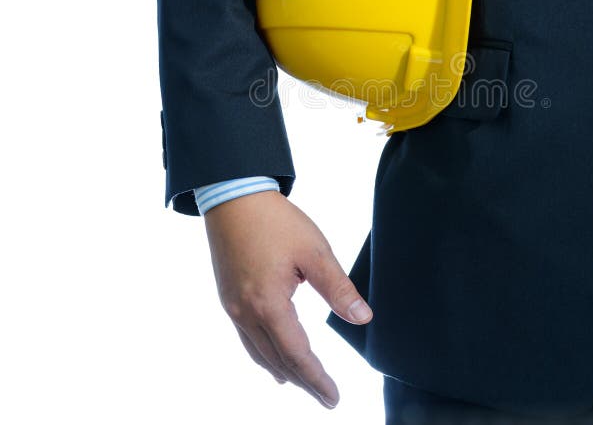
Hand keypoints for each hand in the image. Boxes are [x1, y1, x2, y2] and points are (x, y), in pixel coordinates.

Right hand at [203, 188, 371, 408]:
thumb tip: (363, 317)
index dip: (317, 379)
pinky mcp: (227, 296)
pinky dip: (263, 353)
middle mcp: (246, 312)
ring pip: (258, 352)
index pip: (297, 355)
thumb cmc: (275, 221)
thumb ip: (338, 288)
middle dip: (303, 381)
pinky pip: (246, 337)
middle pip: (277, 360)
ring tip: (300, 383)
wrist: (233, 196)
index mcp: (269, 304)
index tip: (333, 397)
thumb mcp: (315, 251)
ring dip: (282, 370)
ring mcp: (232, 306)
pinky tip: (271, 355)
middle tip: (325, 398)